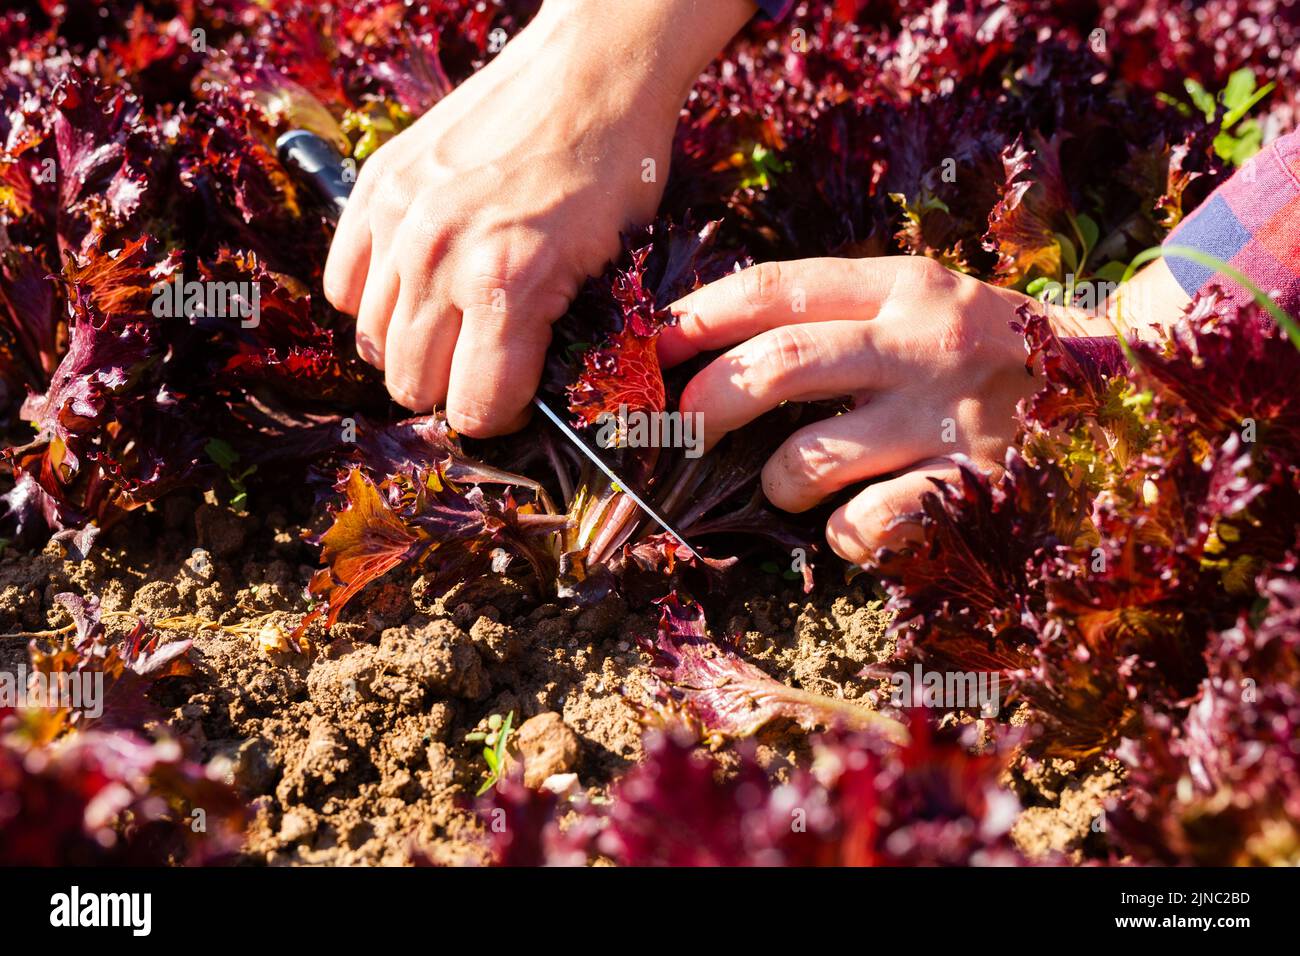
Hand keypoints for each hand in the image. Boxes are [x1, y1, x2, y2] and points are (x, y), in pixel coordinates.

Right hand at [324, 0, 754, 435]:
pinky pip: (344, 284)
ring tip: (455, 323)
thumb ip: (557, 343)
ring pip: (372, 342)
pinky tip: (416, 286)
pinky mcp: (377, 188)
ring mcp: (401, 221)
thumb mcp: (612, 271)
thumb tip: (524, 397)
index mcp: (507, 285)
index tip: (517, 398)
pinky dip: (374, 300)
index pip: (473, 409)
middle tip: (486, 363)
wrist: (590, 74)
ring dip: (414, 347)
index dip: (500, 416)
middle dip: (451, 387)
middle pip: (411, 384)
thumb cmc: (615, 172)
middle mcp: (440, 258)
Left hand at [660, 256, 1126, 564]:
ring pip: (807, 461)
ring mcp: (946, 418)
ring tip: (788, 484)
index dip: (698, 317)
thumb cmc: (1000, 350)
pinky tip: (860, 526)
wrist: (1129, 387)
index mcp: (902, 287)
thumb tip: (725, 353)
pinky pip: (865, 527)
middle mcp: (921, 342)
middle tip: (683, 427)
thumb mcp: (929, 303)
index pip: (776, 289)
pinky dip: (843, 536)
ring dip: (775, 483)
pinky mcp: (971, 489)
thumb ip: (845, 317)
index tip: (650, 345)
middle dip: (708, 402)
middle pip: (778, 366)